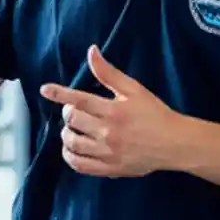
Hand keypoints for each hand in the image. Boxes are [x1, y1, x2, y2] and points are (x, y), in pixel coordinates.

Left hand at [39, 45, 185, 177]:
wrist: (175, 143)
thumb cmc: (155, 113)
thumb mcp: (134, 89)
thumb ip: (109, 73)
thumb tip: (91, 51)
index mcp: (114, 110)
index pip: (79, 100)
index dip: (60, 94)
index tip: (45, 89)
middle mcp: (109, 132)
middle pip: (73, 121)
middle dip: (68, 113)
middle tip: (74, 111)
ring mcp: (108, 153)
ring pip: (72, 143)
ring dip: (67, 133)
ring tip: (72, 128)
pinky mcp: (110, 169)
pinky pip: (80, 165)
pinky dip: (69, 156)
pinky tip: (71, 148)